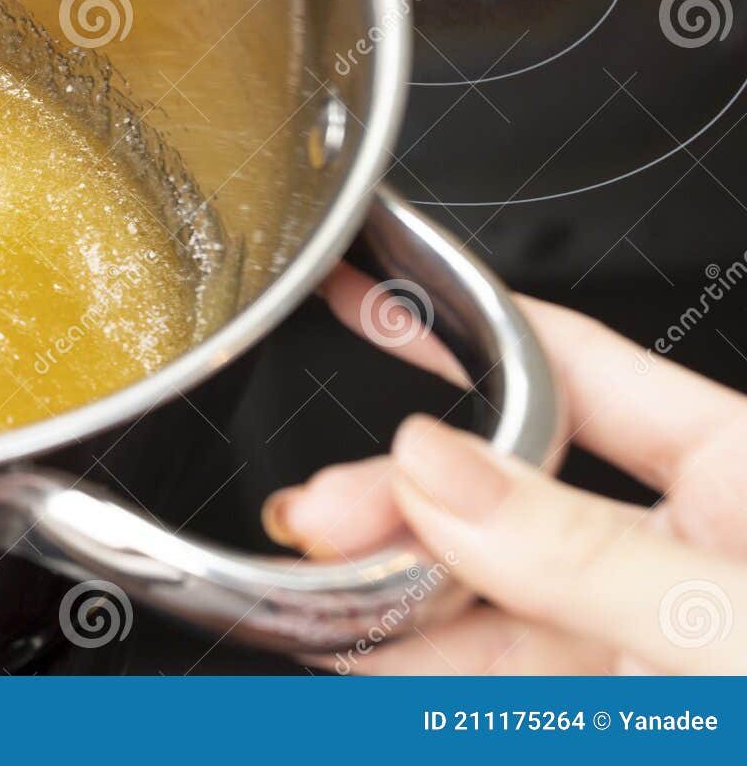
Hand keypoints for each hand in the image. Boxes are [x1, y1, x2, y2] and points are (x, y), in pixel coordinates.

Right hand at [263, 266, 746, 673]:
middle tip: (320, 520)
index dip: (461, 333)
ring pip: (479, 591)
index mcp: (740, 477)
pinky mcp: (601, 710)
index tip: (360, 305)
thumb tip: (437, 465)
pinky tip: (351, 647)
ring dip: (388, 590)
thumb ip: (579, 550)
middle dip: (401, 499)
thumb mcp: (727, 629)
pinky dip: (409, 665)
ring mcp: (632, 639)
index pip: (572, 369)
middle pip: (501, 489)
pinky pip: (484, 676)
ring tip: (311, 589)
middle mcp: (680, 547)